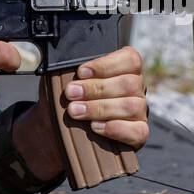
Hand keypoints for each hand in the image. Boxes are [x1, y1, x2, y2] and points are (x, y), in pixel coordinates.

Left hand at [15, 47, 149, 181]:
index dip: (107, 64)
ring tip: (76, 111)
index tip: (81, 72)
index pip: (130, 60)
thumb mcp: (69, 82)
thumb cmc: (72, 101)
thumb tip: (52, 61)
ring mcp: (140, 112)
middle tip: (71, 93)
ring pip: (131, 106)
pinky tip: (95, 127)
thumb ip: (68, 71)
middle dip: (95, 88)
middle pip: (128, 84)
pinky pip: (137, 131)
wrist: (65, 134)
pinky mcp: (139, 134)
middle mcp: (137, 89)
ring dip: (100, 108)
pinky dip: (115, 128)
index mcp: (126, 70)